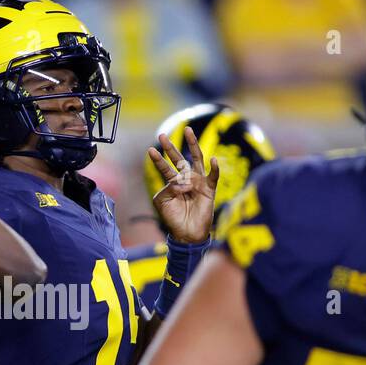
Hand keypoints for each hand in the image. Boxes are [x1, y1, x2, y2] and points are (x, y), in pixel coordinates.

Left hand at [149, 126, 217, 244]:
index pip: (165, 167)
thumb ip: (167, 188)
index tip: (150, 150)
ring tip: (188, 131)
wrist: (187, 233)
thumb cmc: (174, 218)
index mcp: (174, 182)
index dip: (158, 159)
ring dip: (193, 144)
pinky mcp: (209, 189)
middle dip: (171, 147)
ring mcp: (199, 182)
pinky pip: (213, 176)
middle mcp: (186, 178)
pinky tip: (213, 159)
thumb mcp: (163, 202)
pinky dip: (215, 168)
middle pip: (179, 158)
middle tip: (163, 135)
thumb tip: (180, 182)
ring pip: (197, 159)